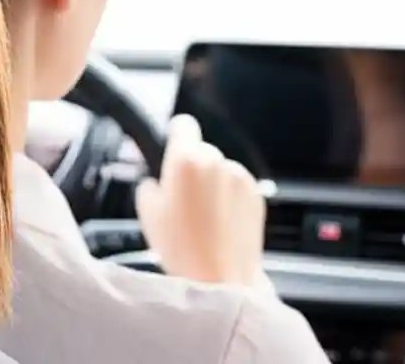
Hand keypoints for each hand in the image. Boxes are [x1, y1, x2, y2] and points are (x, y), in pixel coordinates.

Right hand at [135, 115, 267, 287]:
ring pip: (221, 171)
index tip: (173, 144)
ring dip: (213, 184)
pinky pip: (238, 187)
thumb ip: (150, 186)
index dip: (176, 135)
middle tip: (183, 199)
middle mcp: (217, 162)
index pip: (183, 125)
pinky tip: (220, 223)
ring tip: (204, 217)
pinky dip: (230, 199)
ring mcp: (240, 178)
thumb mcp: (147, 214)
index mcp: (185, 161)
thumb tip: (157, 183)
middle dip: (193, 169)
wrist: (220, 279)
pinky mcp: (257, 196)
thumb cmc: (182, 249)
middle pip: (202, 151)